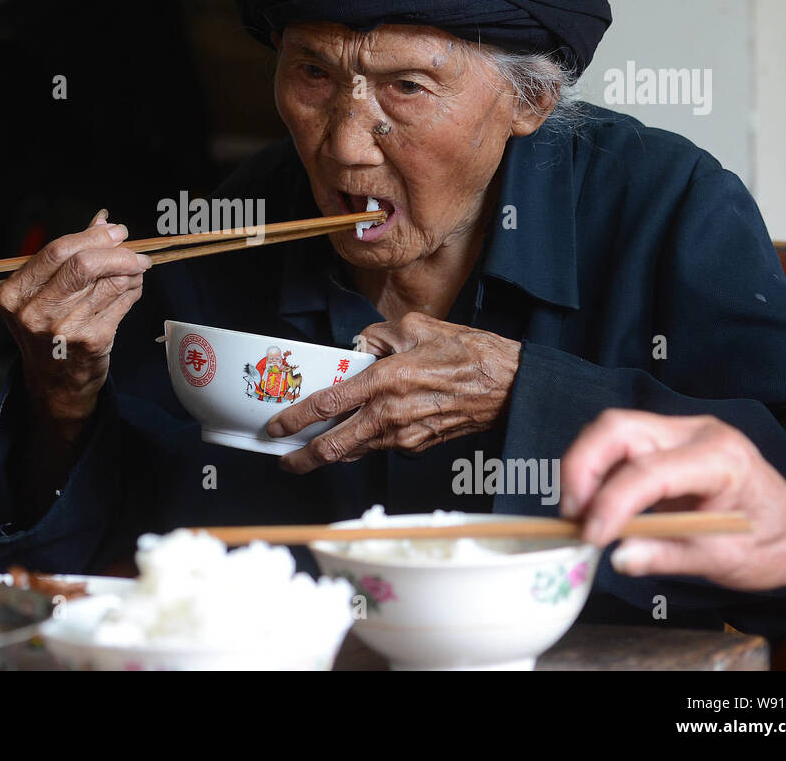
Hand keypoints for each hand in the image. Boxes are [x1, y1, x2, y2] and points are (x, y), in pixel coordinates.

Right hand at [0, 210, 150, 439]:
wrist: (56, 384)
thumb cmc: (50, 331)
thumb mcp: (44, 293)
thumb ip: (71, 255)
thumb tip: (102, 219)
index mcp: (14, 294)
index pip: (57, 251)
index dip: (92, 236)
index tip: (115, 231)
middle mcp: (34, 312)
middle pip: (84, 264)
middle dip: (115, 250)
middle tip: (131, 248)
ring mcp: (63, 330)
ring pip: (110, 281)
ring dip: (130, 270)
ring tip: (135, 268)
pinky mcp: (91, 342)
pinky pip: (122, 302)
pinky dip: (133, 289)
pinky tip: (132, 287)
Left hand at [267, 312, 520, 473]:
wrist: (509, 385)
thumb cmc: (468, 353)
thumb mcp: (417, 327)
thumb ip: (378, 334)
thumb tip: (358, 346)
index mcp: (385, 382)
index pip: (326, 405)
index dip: (294, 419)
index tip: (275, 426)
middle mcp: (390, 415)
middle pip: (334, 447)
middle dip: (302, 458)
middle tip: (283, 459)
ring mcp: (405, 436)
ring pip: (355, 452)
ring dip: (329, 454)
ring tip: (309, 451)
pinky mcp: (418, 445)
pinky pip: (379, 447)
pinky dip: (360, 445)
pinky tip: (352, 436)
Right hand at [561, 409, 785, 590]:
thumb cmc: (772, 545)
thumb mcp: (723, 561)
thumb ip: (666, 555)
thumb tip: (619, 558)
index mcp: (721, 459)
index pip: (648, 471)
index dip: (611, 504)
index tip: (591, 538)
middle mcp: (698, 432)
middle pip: (617, 428)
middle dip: (581, 468)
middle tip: (570, 514)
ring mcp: (680, 430)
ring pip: (610, 430)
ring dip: (583, 468)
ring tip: (577, 513)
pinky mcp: (666, 439)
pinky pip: (617, 444)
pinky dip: (596, 471)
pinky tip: (593, 504)